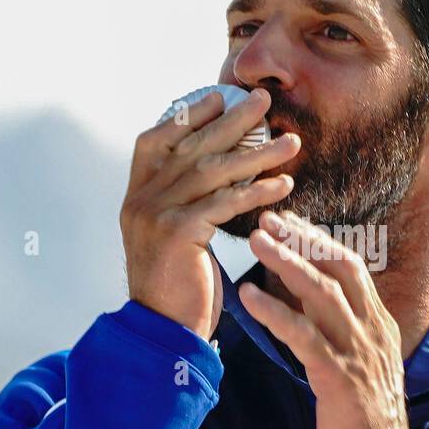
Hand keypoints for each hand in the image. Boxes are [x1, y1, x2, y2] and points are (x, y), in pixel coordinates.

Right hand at [121, 88, 301, 339]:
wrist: (162, 330)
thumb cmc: (177, 286)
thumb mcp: (171, 236)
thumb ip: (183, 203)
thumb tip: (216, 170)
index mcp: (136, 195)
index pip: (155, 140)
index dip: (188, 117)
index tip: (220, 97)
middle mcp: (140, 198)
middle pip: (191, 146)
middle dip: (231, 122)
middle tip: (265, 101)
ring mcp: (155, 213)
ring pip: (213, 170)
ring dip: (258, 153)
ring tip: (291, 142)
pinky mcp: (177, 231)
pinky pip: (225, 202)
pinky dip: (258, 190)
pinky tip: (284, 183)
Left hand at [238, 210, 410, 428]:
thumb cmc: (364, 416)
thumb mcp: (360, 363)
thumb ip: (340, 331)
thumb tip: (307, 301)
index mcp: (379, 323)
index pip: (351, 266)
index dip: (319, 239)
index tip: (288, 219)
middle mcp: (373, 330)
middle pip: (340, 267)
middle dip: (303, 238)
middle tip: (267, 217)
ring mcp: (358, 353)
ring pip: (323, 293)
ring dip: (287, 262)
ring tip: (256, 240)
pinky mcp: (339, 379)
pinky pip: (303, 336)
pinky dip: (274, 312)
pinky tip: (247, 297)